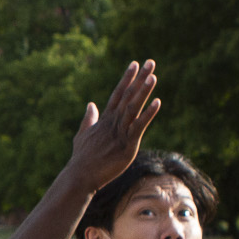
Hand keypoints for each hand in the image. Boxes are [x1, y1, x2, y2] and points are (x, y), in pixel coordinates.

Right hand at [63, 60, 161, 191]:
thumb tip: (91, 104)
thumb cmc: (81, 158)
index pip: (118, 94)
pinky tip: (157, 102)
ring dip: (144, 92)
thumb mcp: (83, 135)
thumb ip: (89, 119)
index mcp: (105, 120)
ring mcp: (120, 133)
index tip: (135, 64)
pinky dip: (148, 114)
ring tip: (153, 76)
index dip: (127, 79)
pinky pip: (139, 127)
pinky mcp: (127, 145)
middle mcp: (113, 123)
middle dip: (139, 79)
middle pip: (128, 96)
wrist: (80, 176)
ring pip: (133, 108)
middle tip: (150, 62)